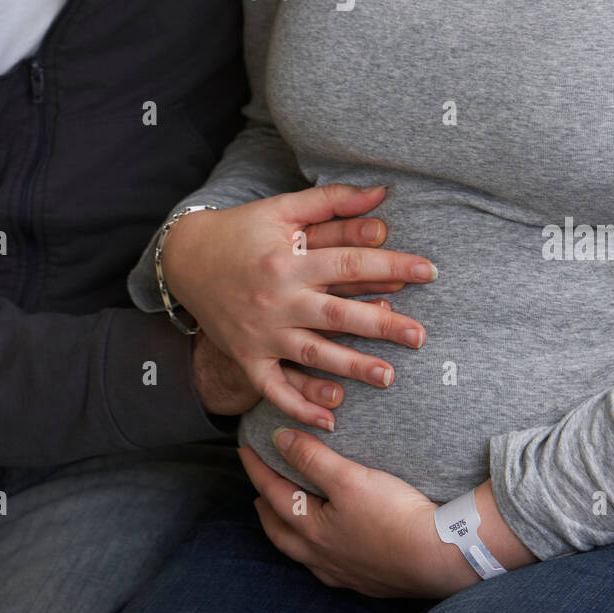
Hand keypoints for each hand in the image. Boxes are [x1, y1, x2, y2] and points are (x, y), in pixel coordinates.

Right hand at [161, 183, 436, 427]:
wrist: (184, 259)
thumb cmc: (241, 230)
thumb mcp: (282, 209)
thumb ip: (331, 202)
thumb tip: (380, 194)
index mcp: (288, 261)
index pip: (348, 263)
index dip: (391, 266)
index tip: (429, 272)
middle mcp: (276, 300)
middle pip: (337, 316)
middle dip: (382, 327)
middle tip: (420, 336)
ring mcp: (261, 333)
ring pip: (313, 355)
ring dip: (351, 367)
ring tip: (389, 376)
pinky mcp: (246, 357)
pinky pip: (274, 388)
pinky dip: (300, 405)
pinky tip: (331, 418)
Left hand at [239, 434, 538, 598]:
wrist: (438, 555)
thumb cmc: (393, 516)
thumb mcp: (349, 478)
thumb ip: (312, 458)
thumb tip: (279, 439)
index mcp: (313, 530)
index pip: (274, 494)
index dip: (258, 469)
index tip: (245, 450)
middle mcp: (323, 557)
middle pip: (282, 533)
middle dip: (267, 510)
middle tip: (259, 493)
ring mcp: (345, 572)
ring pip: (305, 553)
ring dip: (292, 533)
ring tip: (291, 518)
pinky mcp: (369, 579)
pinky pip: (331, 566)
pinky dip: (320, 551)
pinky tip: (333, 545)